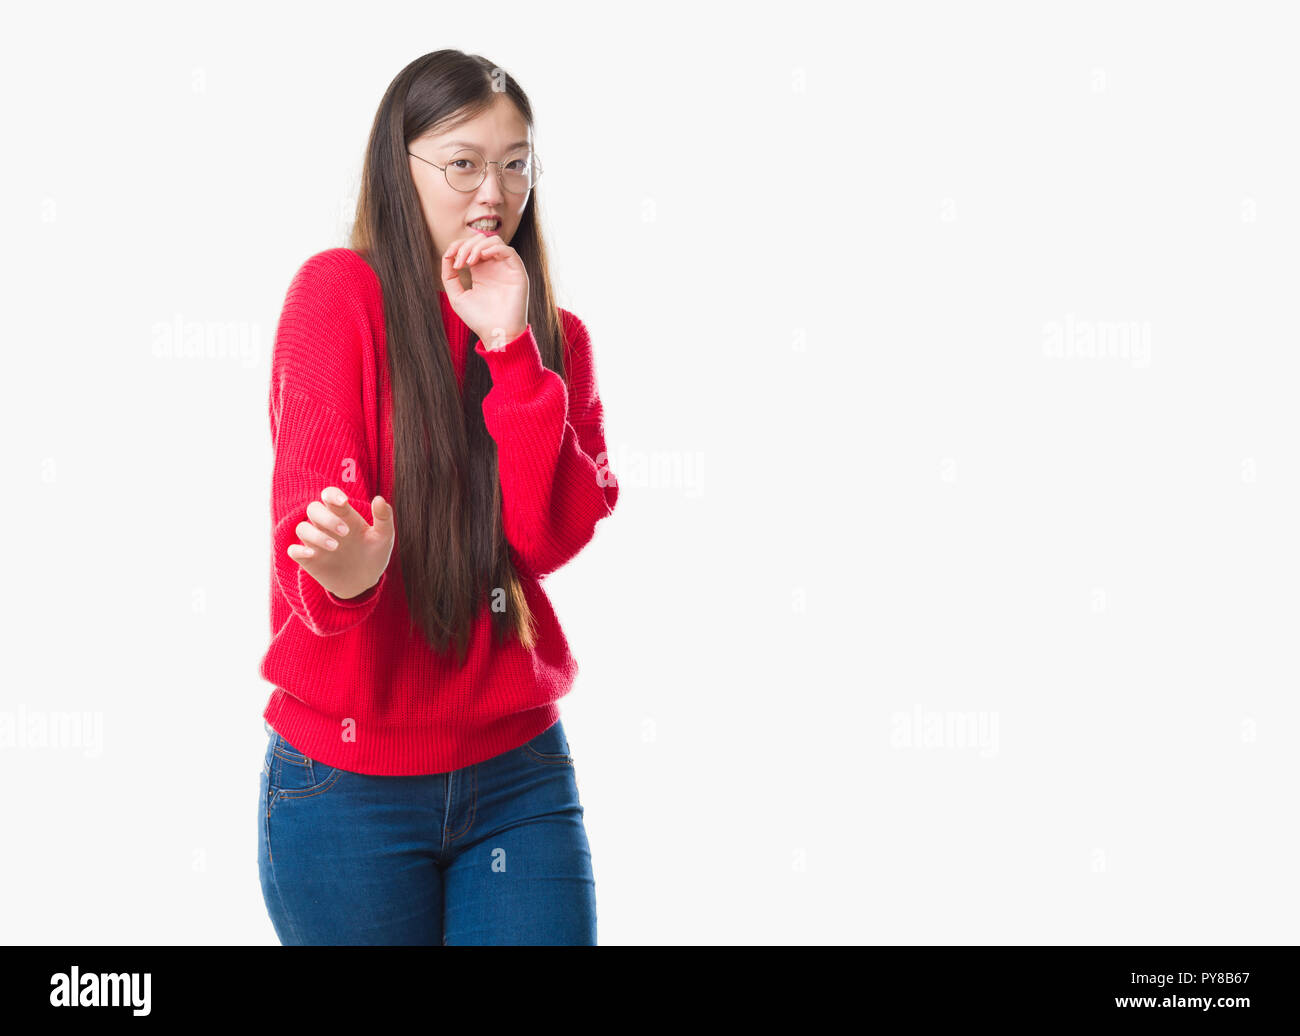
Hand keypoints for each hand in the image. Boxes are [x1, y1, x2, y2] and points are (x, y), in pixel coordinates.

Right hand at [287, 487, 394, 599]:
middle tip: (345, 532)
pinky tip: (312, 554)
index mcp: (344, 515)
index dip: (332, 495)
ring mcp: (316, 542)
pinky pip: (293, 550)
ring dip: (315, 535)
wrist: (365, 582)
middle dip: (326, 517)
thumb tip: (379, 498)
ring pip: (302, 528)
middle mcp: (326, 525)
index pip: (330, 496)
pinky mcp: (308, 559)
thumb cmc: (374, 554)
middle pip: (313, 508)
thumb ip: (384, 517)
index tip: (343, 502)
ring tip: (335, 546)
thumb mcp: (384, 537)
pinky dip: (299, 550)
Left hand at [440, 233, 528, 348]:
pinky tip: (482, 258)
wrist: (496, 333)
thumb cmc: (479, 319)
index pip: (470, 247)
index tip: (449, 257)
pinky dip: (493, 248)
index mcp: (481, 271)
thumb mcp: (457, 296)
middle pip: (480, 241)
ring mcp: (506, 268)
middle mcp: (494, 267)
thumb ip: (449, 277)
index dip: (458, 246)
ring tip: (469, 261)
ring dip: (478, 246)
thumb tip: (446, 256)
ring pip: (494, 241)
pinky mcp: (517, 272)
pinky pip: (508, 250)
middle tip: (459, 262)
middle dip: (466, 246)